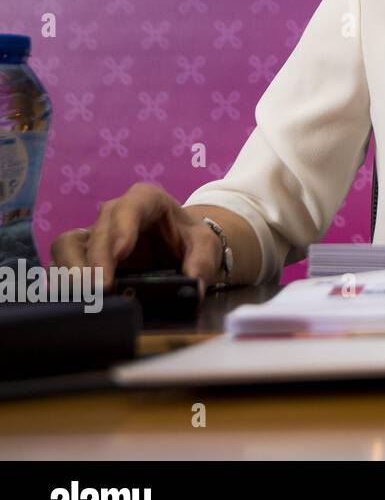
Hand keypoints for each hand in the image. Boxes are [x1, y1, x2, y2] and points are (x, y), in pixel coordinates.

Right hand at [49, 182, 221, 295]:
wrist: (179, 248)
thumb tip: (194, 286)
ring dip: (72, 270)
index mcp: (146, 200)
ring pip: (69, 244)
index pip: (131, 206)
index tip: (121, 252)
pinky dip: (65, 281)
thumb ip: (202, 262)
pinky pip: (63, 264)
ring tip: (86, 295)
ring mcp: (95, 234)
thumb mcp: (206, 245)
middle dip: (98, 260)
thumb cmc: (190, 239)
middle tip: (103, 288)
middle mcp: (114, 213)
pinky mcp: (83, 257)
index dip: (123, 227)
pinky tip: (75, 299)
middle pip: (98, 231)